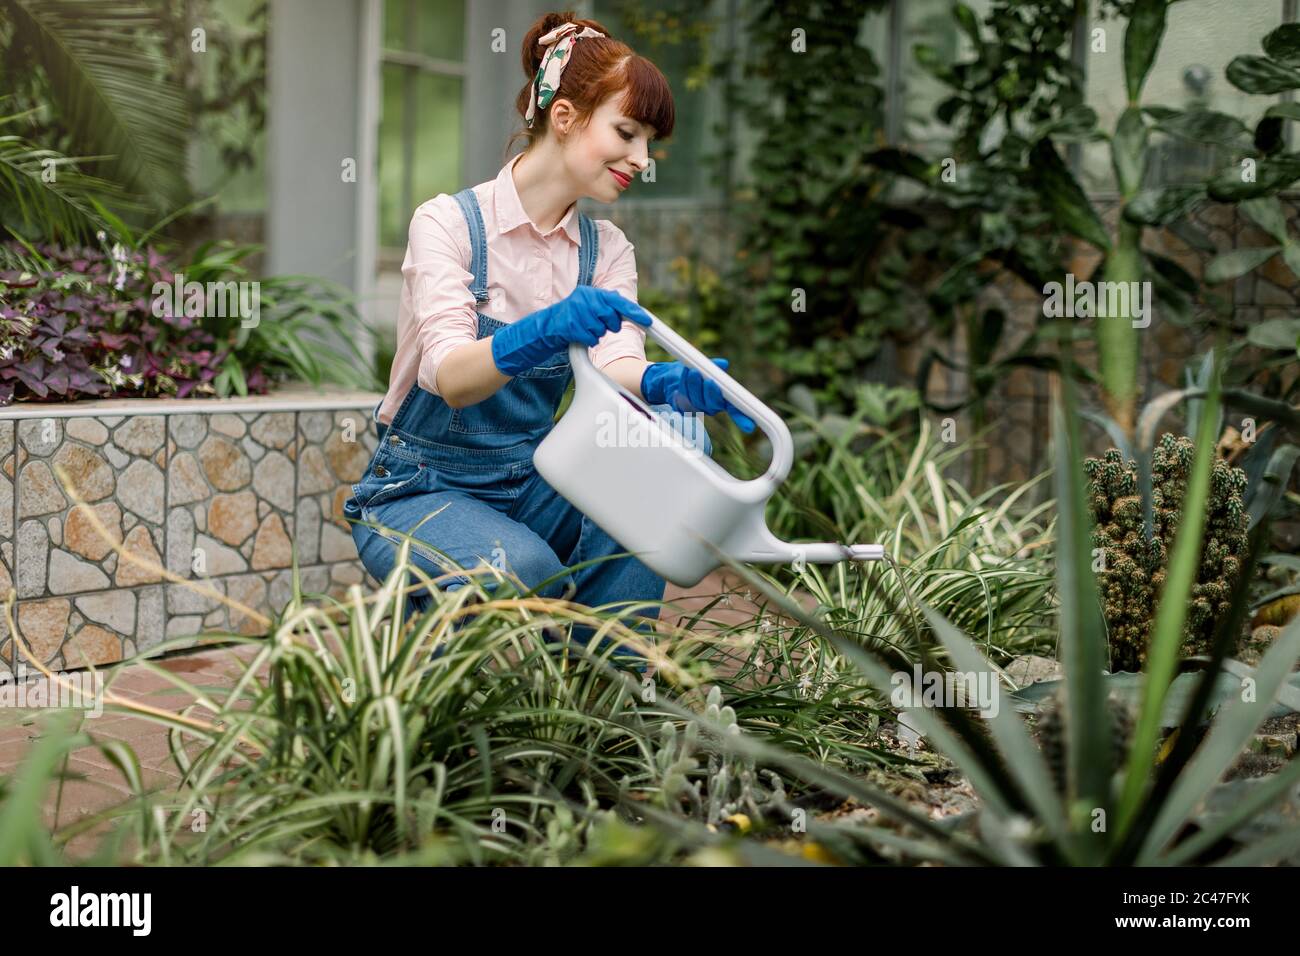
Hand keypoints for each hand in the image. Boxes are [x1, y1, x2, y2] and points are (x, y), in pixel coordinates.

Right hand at [491, 286, 652, 376]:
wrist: (543, 329)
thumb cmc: (569, 321)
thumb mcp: (587, 310)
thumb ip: (606, 308)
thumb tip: (627, 312)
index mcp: (590, 292)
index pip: (617, 301)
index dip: (634, 312)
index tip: (648, 321)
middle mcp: (584, 298)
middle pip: (611, 317)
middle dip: (609, 326)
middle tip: (597, 326)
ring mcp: (576, 311)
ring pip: (601, 329)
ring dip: (595, 334)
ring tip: (583, 330)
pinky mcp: (570, 325)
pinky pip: (591, 338)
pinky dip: (587, 340)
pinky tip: (578, 336)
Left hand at [641, 358, 755, 432]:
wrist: (670, 378)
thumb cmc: (693, 372)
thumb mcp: (705, 366)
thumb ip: (714, 366)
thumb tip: (723, 364)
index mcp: (722, 398)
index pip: (735, 409)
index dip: (742, 418)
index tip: (749, 426)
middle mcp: (712, 405)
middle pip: (715, 403)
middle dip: (712, 392)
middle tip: (710, 381)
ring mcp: (697, 407)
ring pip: (698, 400)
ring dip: (695, 385)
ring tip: (692, 372)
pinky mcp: (683, 408)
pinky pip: (684, 399)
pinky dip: (684, 385)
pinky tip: (683, 376)